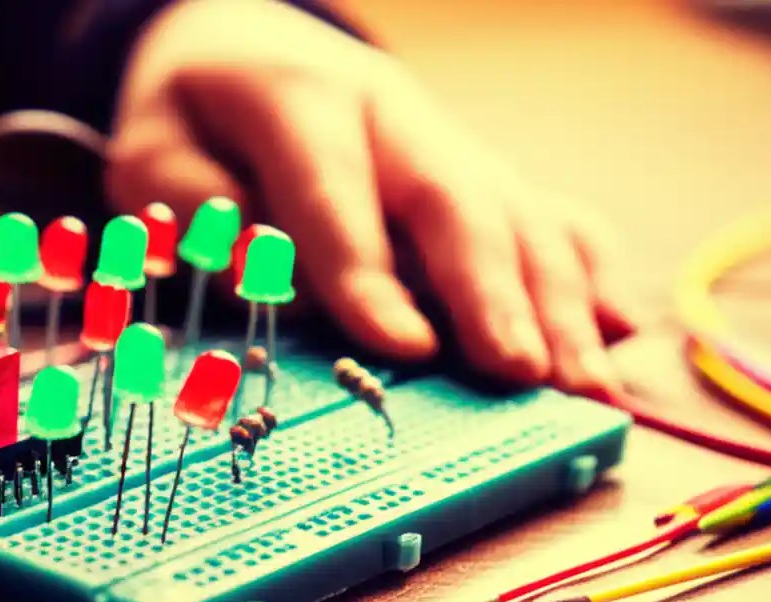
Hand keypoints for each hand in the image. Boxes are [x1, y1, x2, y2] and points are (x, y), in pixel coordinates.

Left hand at [109, 0, 634, 391]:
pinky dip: (585, 271)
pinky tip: (615, 329)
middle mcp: (391, 118)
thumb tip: (270, 275)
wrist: (251, 47)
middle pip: (456, 197)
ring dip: (559, 303)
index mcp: (299, 100)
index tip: (407, 348)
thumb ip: (199, 208)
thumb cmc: (198, 118)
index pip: (334, 190)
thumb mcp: (154, 152)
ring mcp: (446, 141)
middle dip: (496, 292)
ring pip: (517, 212)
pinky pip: (546, 210)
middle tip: (528, 376)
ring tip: (589, 387)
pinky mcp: (476, 168)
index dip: (368, 272)